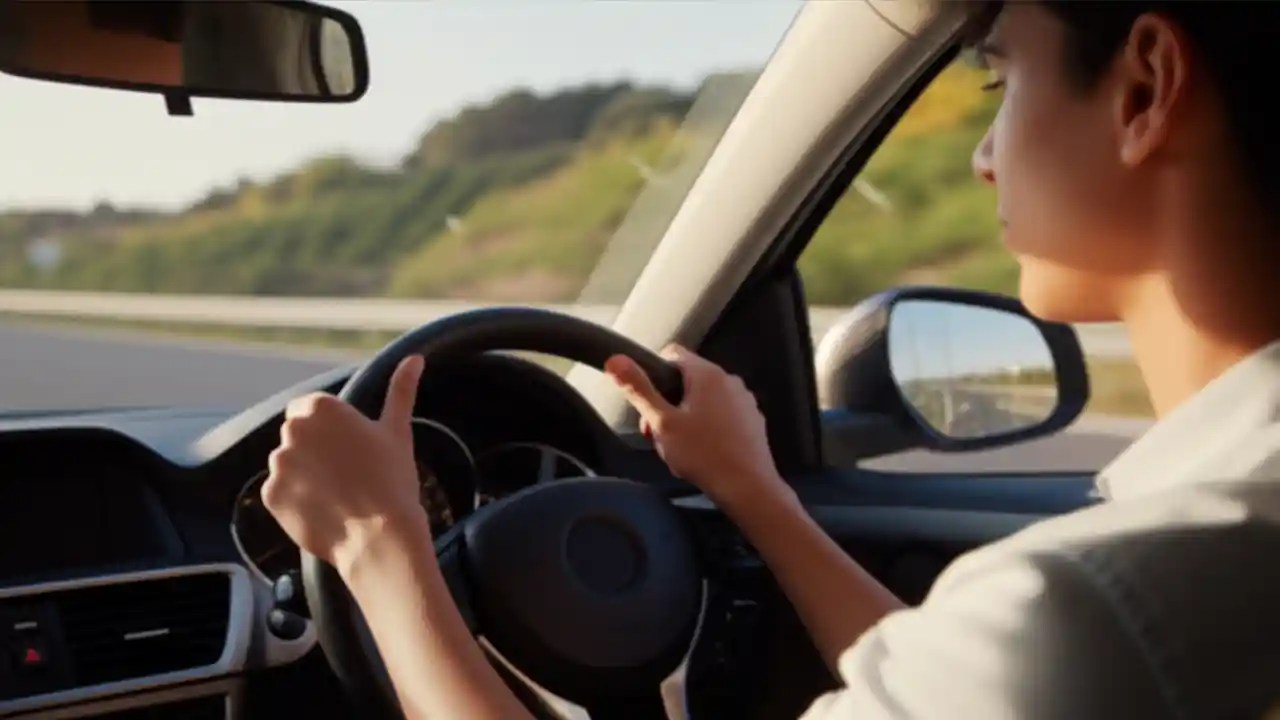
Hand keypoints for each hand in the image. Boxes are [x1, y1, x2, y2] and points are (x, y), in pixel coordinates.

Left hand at [262, 355, 428, 577]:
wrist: (380, 537)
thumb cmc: (392, 480)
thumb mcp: (397, 430)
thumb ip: (400, 390)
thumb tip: (415, 358)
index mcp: (320, 409)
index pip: (308, 408)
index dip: (328, 428)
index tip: (348, 447)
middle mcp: (292, 431)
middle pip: (297, 435)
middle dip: (314, 449)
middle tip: (346, 471)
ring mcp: (278, 465)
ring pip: (288, 464)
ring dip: (304, 473)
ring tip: (336, 493)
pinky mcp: (270, 496)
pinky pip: (280, 492)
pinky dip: (295, 499)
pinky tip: (323, 509)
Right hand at [604, 346, 788, 510]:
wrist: (748, 488)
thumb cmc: (702, 453)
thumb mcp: (662, 423)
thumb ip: (639, 390)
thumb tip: (614, 358)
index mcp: (707, 373)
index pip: (672, 354)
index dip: (653, 373)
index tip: (646, 402)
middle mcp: (730, 379)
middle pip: (688, 380)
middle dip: (668, 402)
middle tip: (656, 433)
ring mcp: (745, 400)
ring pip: (705, 399)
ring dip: (686, 417)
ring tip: (679, 447)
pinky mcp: (754, 420)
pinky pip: (722, 414)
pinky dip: (708, 426)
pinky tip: (704, 452)